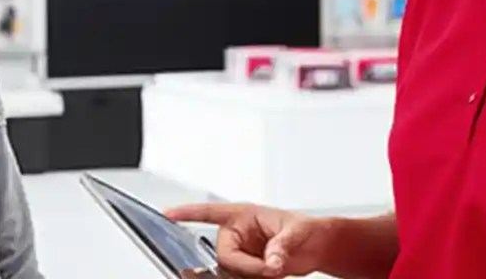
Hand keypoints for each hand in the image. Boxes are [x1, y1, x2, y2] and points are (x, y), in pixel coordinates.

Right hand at [165, 202, 329, 277]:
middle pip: (223, 256)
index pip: (209, 212)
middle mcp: (238, 234)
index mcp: (243, 215)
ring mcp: (242, 252)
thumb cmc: (307, 229)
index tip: (167, 215)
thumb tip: (271, 260)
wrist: (318, 248)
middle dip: (245, 266)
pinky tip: (271, 274)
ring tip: (275, 268)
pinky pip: (239, 278)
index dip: (187, 213)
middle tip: (269, 268)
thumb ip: (281, 247)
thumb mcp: (295, 234)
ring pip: (230, 271)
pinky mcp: (247, 269)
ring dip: (251, 275)